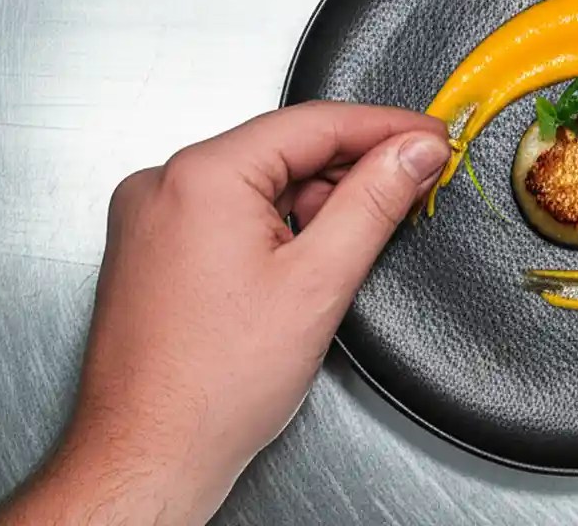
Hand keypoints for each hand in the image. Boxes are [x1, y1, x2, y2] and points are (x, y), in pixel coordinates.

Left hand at [0, 102, 450, 524]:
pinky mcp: (150, 250)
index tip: (428, 135)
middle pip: (283, 150)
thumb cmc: (212, 387)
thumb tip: (412, 152)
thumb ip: (375, 202)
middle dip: (352, 169)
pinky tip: (309, 256)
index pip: (313, 123)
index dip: (384, 127)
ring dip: (315, 201)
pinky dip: (277, 224)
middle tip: (414, 183)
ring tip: (361, 236)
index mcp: (201, 176)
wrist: (148, 454)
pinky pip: (227, 212)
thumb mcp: (319, 280)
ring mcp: (150, 217)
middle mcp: (163, 185)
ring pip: (257, 183)